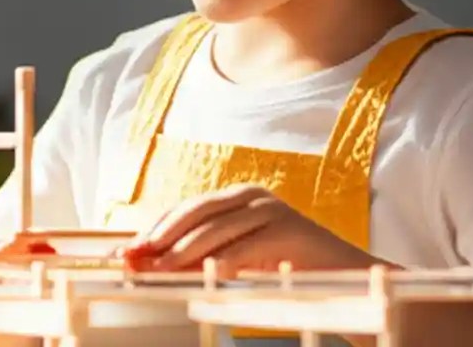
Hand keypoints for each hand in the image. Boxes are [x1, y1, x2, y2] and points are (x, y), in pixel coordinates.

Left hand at [121, 184, 380, 275]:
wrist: (347, 276)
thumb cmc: (286, 269)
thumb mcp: (237, 259)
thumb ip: (202, 258)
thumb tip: (154, 267)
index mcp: (236, 197)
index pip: (185, 210)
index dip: (154, 229)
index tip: (125, 250)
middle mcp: (251, 196)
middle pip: (195, 212)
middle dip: (160, 236)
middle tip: (133, 257)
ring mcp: (271, 209)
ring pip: (216, 229)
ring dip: (182, 252)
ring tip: (157, 271)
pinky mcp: (289, 229)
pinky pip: (247, 246)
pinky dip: (221, 261)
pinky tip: (203, 275)